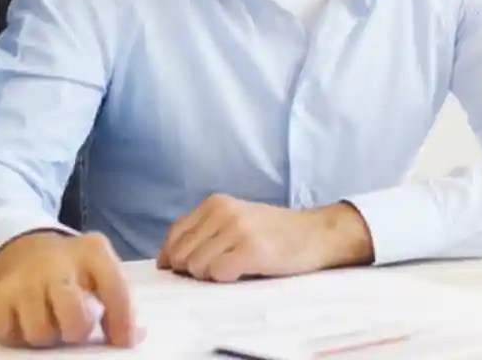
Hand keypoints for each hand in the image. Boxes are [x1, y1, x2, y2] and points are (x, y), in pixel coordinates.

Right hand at [0, 231, 136, 348]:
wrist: (25, 246)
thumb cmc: (72, 268)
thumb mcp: (99, 270)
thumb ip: (118, 300)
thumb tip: (134, 337)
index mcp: (92, 251)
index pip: (116, 291)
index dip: (124, 323)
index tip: (123, 342)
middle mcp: (56, 262)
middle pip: (76, 321)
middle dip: (77, 332)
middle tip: (74, 326)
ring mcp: (24, 278)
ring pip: (40, 334)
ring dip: (47, 336)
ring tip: (49, 320)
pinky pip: (10, 336)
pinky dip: (18, 336)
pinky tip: (25, 320)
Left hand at [157, 195, 372, 282]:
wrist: (316, 233)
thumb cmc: (273, 232)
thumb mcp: (235, 218)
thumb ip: (203, 232)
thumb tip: (165, 260)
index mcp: (215, 203)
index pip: (174, 235)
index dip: (174, 257)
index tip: (187, 268)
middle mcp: (222, 212)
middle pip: (181, 255)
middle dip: (193, 269)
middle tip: (219, 267)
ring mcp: (237, 230)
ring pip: (196, 267)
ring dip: (211, 275)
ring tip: (235, 266)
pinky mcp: (251, 250)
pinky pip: (217, 275)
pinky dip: (226, 279)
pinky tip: (243, 271)